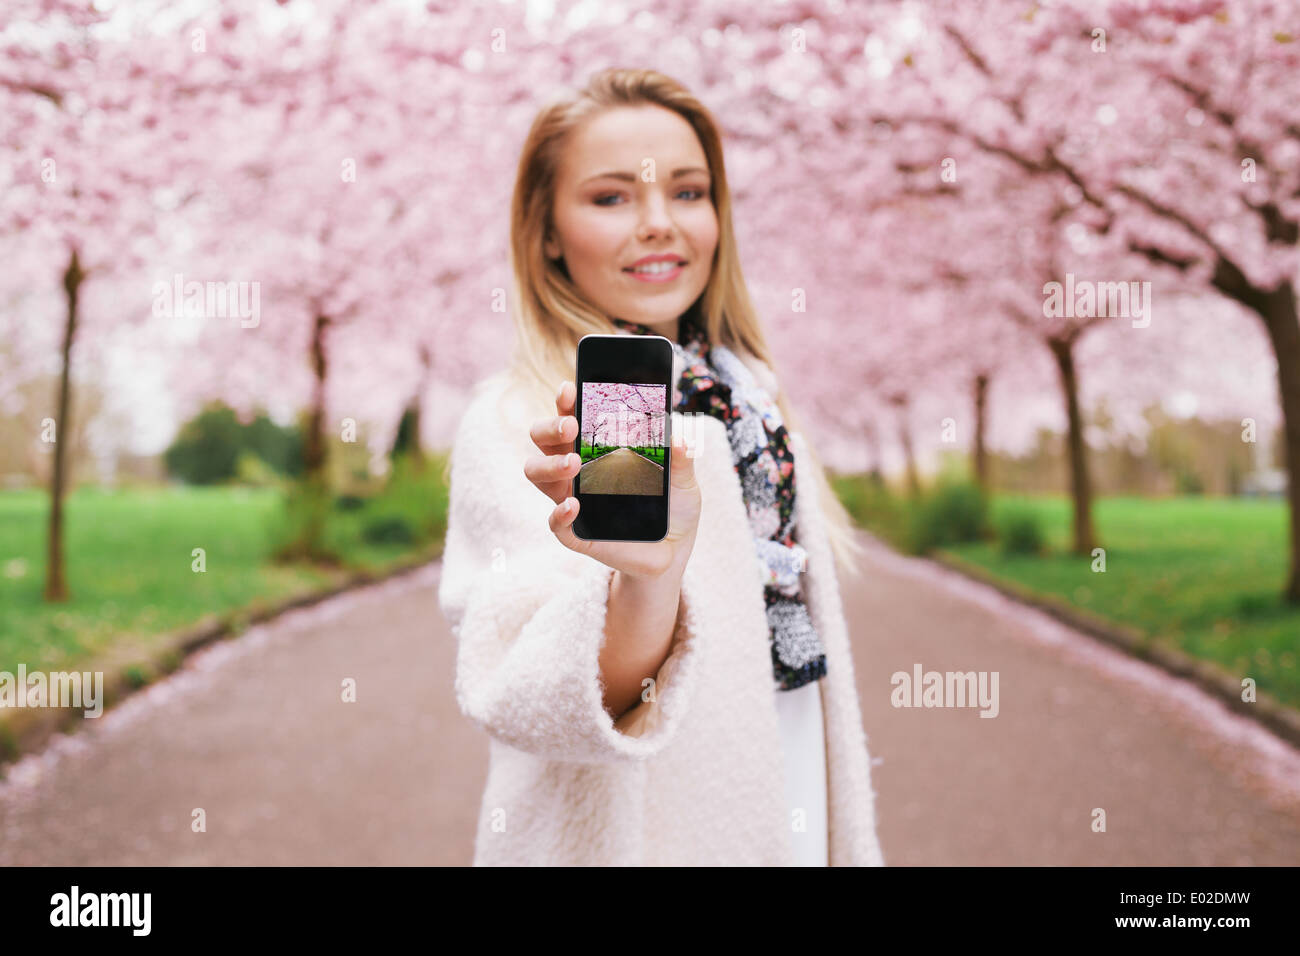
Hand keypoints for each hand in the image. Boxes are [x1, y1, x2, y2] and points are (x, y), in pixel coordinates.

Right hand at [524, 380, 700, 579]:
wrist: (673, 550)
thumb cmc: (672, 504)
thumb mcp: (684, 478)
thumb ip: (682, 458)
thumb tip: (680, 438)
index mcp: (597, 445)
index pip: (571, 415)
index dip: (565, 400)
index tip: (571, 389)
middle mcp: (577, 467)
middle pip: (543, 438)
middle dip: (550, 427)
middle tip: (572, 427)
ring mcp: (572, 498)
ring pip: (537, 473)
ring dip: (549, 464)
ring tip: (574, 463)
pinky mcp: (576, 532)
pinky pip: (555, 522)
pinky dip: (559, 513)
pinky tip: (574, 505)